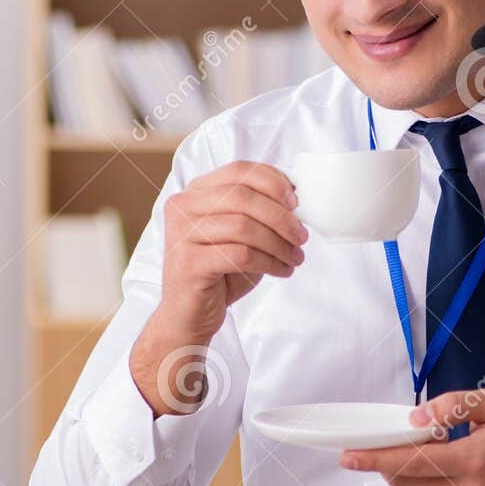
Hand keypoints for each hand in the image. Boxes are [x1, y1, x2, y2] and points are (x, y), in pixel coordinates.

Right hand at [131, 160, 307, 417]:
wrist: (188, 315)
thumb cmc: (218, 272)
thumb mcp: (239, 234)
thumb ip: (257, 211)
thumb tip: (296, 199)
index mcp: (196, 192)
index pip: (239, 170)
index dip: (273, 181)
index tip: (296, 201)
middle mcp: (183, 207)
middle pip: (243, 197)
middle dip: (281, 217)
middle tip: (302, 237)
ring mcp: (182, 234)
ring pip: (244, 227)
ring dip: (279, 244)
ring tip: (295, 258)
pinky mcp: (189, 262)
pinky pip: (241, 255)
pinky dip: (269, 262)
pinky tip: (281, 271)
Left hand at [339, 388, 484, 485]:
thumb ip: (455, 406)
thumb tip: (417, 418)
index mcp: (473, 462)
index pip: (409, 463)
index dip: (374, 459)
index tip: (347, 455)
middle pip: (406, 484)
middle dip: (383, 465)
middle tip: (368, 445)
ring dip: (409, 470)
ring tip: (416, 444)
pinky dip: (430, 477)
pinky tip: (443, 457)